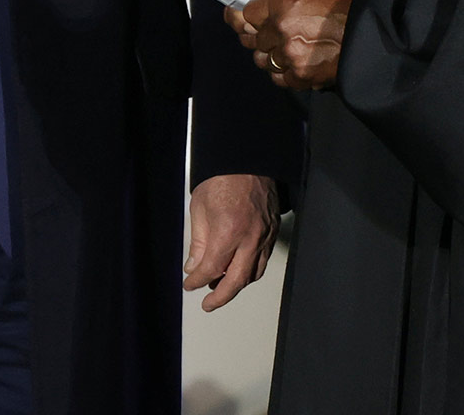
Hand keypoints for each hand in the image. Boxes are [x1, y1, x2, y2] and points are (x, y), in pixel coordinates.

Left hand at [181, 173, 279, 311]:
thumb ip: (198, 241)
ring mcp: (264, 236)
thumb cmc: (222, 178)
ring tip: (220, 288)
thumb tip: (194, 266)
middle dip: (220, 297)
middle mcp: (250, 238)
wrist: (247, 159)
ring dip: (236, 285)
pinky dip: (250, 271)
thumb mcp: (200, 209)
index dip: (198, 282)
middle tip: (208, 304)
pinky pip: (263, 260)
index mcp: (228, 231)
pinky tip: (238, 271)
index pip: (212, 269)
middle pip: (237, 281)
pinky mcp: (273, 232)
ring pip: (253, 273)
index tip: (189, 286)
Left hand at [225, 0, 352, 90]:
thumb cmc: (349, 8)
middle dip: (258, 38)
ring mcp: (290, 55)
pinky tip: (295, 65)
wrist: (373, 31)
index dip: (240, 18)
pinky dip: (284, 73)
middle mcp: (282, 30)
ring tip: (288, 50)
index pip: (245, 15)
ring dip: (271, 57)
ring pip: (263, 60)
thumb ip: (283, 2)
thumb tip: (265, 10)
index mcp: (283, 5)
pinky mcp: (301, 75)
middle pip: (251, 40)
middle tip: (268, 36)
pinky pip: (279, 78)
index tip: (236, 19)